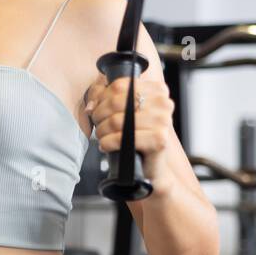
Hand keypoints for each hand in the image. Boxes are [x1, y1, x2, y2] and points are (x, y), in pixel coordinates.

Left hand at [84, 74, 175, 193]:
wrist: (153, 169)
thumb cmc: (136, 138)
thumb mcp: (123, 113)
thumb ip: (106, 99)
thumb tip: (92, 103)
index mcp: (157, 90)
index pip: (119, 85)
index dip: (101, 98)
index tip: (95, 109)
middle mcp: (164, 103)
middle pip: (116, 102)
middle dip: (99, 115)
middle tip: (97, 126)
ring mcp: (163, 121)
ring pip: (117, 120)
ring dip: (102, 131)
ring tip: (101, 137)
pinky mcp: (159, 140)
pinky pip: (122, 138)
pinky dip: (108, 143)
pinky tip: (106, 146)